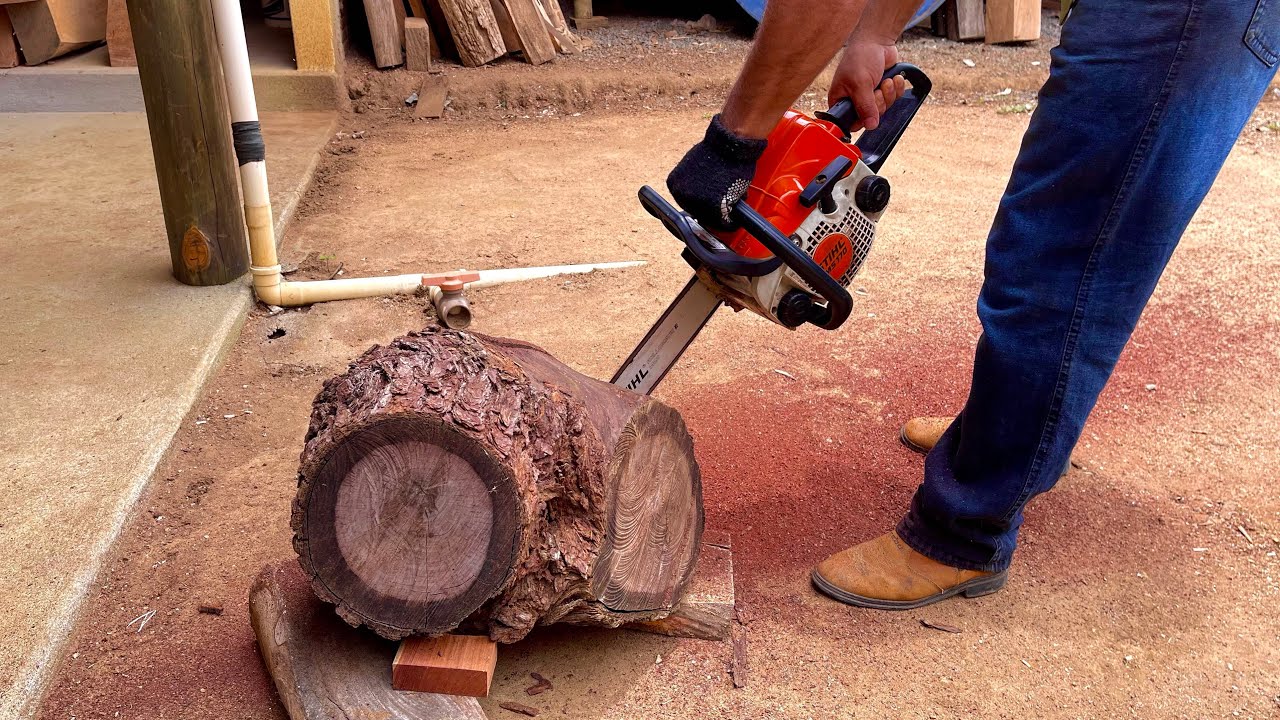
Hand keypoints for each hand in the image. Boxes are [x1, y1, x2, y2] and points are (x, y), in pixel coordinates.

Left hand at [666, 114, 767, 231]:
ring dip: (721, 216)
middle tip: (724, 208)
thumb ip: (693, 183)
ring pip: (711, 219)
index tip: (712, 205)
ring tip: (731, 207)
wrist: (729, 144)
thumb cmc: (718, 152)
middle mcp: (681, 194)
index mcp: (674, 184)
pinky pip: (723, 222)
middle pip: (697, 213)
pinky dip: (730, 221)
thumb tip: (700, 196)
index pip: (687, 203)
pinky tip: (734, 215)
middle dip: (712, 212)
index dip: (703, 204)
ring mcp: (695, 201)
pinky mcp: (713, 206)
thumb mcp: (695, 167)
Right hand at [828, 37, 904, 131]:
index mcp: (841, 101)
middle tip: (877, 88)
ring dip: (889, 94)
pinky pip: (894, 99)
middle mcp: (854, 100)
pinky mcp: (883, 90)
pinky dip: (897, 88)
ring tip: (885, 80)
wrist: (877, 40)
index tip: (869, 109)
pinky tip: (893, 77)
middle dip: (879, 102)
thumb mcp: (860, 84)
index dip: (862, 119)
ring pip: (884, 109)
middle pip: (871, 117)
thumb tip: (870, 126)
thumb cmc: (860, 57)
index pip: (851, 122)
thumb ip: (865, 106)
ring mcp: (870, 96)